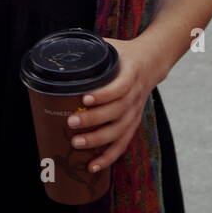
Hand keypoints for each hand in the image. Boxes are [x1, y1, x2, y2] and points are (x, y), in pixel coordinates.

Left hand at [65, 36, 166, 173]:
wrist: (152, 61)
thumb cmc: (125, 54)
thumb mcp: (111, 46)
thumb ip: (90, 50)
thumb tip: (60, 53)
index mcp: (130, 73)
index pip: (120, 87)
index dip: (104, 95)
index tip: (85, 99)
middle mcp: (135, 94)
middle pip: (117, 112)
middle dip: (93, 120)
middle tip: (71, 122)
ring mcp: (135, 111)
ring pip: (119, 130)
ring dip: (98, 140)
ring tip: (76, 143)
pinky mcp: (133, 122)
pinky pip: (123, 143)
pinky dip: (109, 157)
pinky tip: (93, 166)